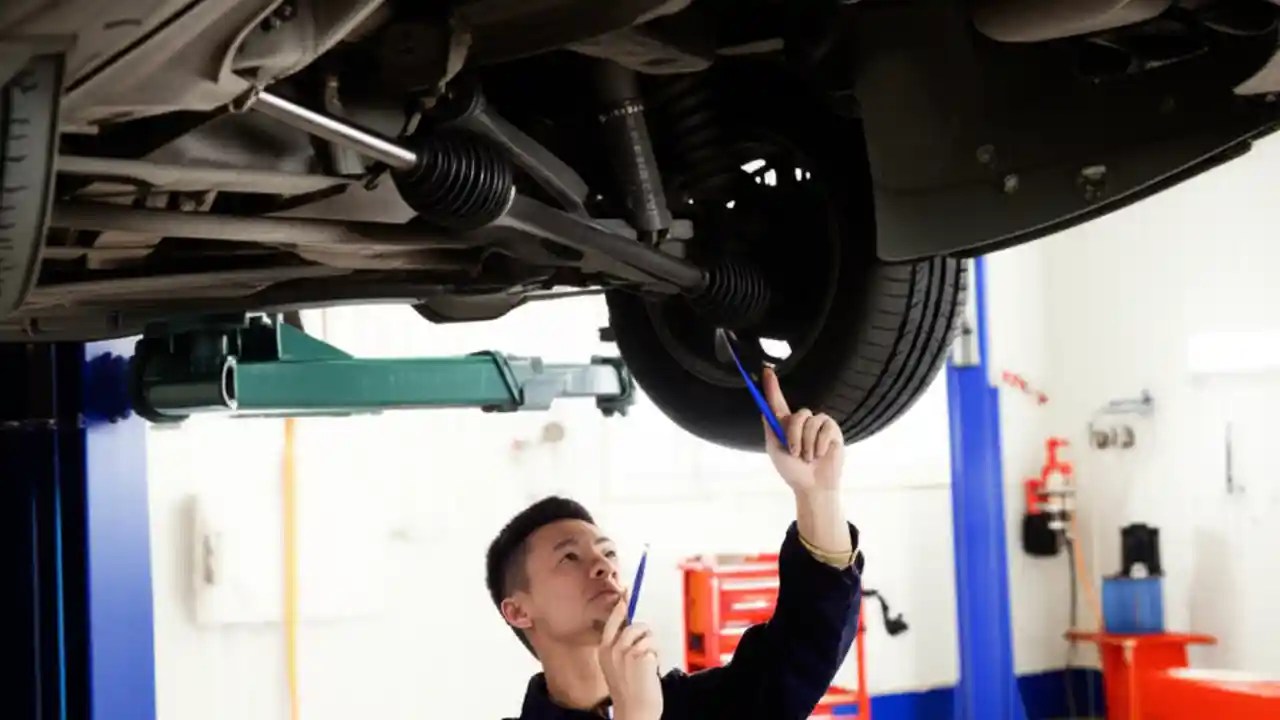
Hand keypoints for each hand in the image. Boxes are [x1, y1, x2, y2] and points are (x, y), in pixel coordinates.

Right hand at [598, 594, 662, 719]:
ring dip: (652, 648)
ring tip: (647, 666)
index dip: (620, 606)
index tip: (625, 592)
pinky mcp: (641, 656)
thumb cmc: (628, 693)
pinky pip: (654, 646)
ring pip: (647, 635)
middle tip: (646, 653)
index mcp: (604, 651)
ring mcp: (627, 652)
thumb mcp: (616, 667)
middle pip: (634, 626)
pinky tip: (651, 671)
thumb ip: (620, 649)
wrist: (634, 712)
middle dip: (644, 635)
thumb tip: (633, 630)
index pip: (613, 621)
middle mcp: (613, 649)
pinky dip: (656, 656)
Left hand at [762, 367, 843, 492]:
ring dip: (807, 444)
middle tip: (795, 454)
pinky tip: (820, 454)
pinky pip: (825, 428)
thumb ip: (771, 427)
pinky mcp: (833, 430)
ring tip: (809, 458)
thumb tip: (763, 408)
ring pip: (811, 422)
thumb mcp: (775, 448)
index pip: (777, 401)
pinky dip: (819, 444)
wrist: (812, 486)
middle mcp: (802, 421)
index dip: (772, 386)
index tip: (766, 369)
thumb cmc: (792, 471)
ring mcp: (818, 425)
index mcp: (785, 424)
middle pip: (797, 415)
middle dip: (794, 436)